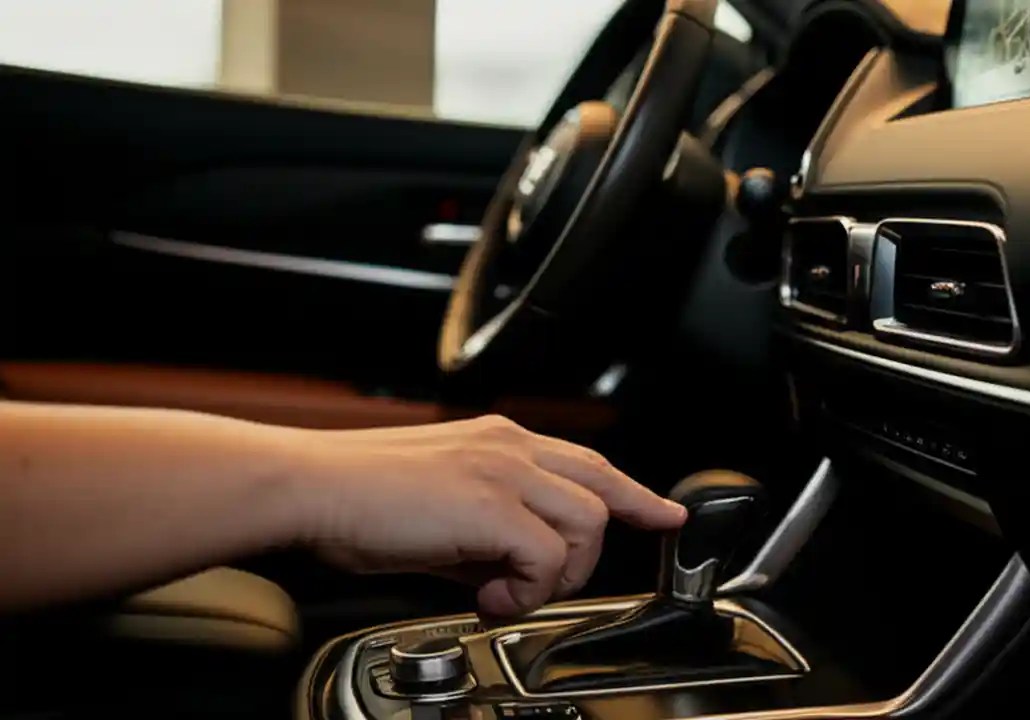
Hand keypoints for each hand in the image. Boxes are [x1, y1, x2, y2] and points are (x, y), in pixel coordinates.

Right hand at [289, 415, 685, 616]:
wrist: (308, 487)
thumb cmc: (355, 497)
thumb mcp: (435, 513)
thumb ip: (481, 537)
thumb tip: (504, 574)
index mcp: (498, 441)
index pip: (585, 462)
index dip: (633, 490)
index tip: (664, 510)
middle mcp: (510, 447)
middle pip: (603, 486)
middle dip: (625, 526)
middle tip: (601, 566)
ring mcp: (504, 472)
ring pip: (587, 524)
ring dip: (559, 571)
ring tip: (509, 592)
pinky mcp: (491, 506)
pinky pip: (546, 556)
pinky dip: (529, 588)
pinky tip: (490, 596)